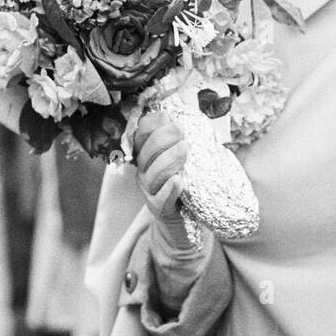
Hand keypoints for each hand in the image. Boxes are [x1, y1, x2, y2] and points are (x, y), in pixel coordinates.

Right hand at [133, 110, 190, 245]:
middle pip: (146, 153)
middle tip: (180, 130)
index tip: (167, 116)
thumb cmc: (186, 184)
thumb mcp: (184, 157)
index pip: (142, 136)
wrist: (183, 222)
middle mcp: (144, 171)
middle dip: (162, 139)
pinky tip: (178, 181)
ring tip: (183, 149)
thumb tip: (194, 114)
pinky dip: (169, 190)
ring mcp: (150, 191)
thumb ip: (184, 138)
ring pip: (152, 175)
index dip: (151, 124)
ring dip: (168, 160)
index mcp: (148, 155)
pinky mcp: (160, 210)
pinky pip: (160, 200)